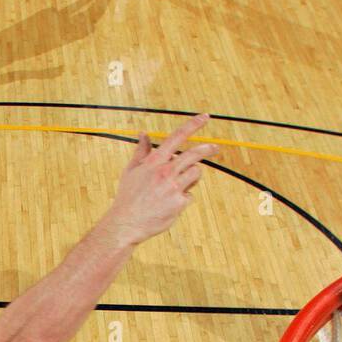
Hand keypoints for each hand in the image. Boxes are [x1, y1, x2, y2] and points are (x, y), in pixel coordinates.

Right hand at [101, 115, 216, 246]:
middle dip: (207, 149)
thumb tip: (143, 134)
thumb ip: (141, 151)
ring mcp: (173, 187)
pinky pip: (189, 195)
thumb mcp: (132, 171)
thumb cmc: (127, 197)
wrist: (126, 224)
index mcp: (154, 161)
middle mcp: (165, 171)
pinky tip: (168, 205)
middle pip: (194, 154)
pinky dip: (182, 199)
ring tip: (177, 186)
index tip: (204, 117)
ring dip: (191, 177)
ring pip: (195, 173)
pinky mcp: (179, 203)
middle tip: (215, 148)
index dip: (193, 125)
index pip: (177, 137)